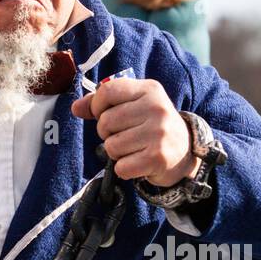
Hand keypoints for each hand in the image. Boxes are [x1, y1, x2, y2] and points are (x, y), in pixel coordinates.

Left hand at [70, 77, 198, 185]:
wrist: (184, 152)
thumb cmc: (151, 126)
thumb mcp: (133, 106)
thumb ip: (103, 104)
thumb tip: (76, 108)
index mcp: (149, 90)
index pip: (107, 91)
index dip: (97, 106)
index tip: (104, 114)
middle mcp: (156, 108)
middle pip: (105, 122)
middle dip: (107, 133)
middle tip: (126, 135)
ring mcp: (158, 133)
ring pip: (111, 146)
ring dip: (116, 153)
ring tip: (133, 149)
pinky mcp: (158, 157)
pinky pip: (121, 167)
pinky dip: (124, 169)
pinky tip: (138, 162)